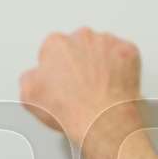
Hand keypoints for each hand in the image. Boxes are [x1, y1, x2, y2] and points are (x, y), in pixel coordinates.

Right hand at [19, 27, 143, 147]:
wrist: (102, 121)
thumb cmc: (70, 110)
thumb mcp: (29, 96)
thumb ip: (30, 77)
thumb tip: (35, 76)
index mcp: (55, 44)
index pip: (52, 49)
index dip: (56, 67)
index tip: (60, 79)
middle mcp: (81, 38)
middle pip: (78, 45)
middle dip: (78, 61)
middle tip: (79, 84)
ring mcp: (106, 43)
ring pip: (101, 48)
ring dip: (99, 62)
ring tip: (97, 86)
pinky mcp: (127, 51)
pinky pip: (122, 54)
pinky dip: (120, 66)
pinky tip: (112, 83)